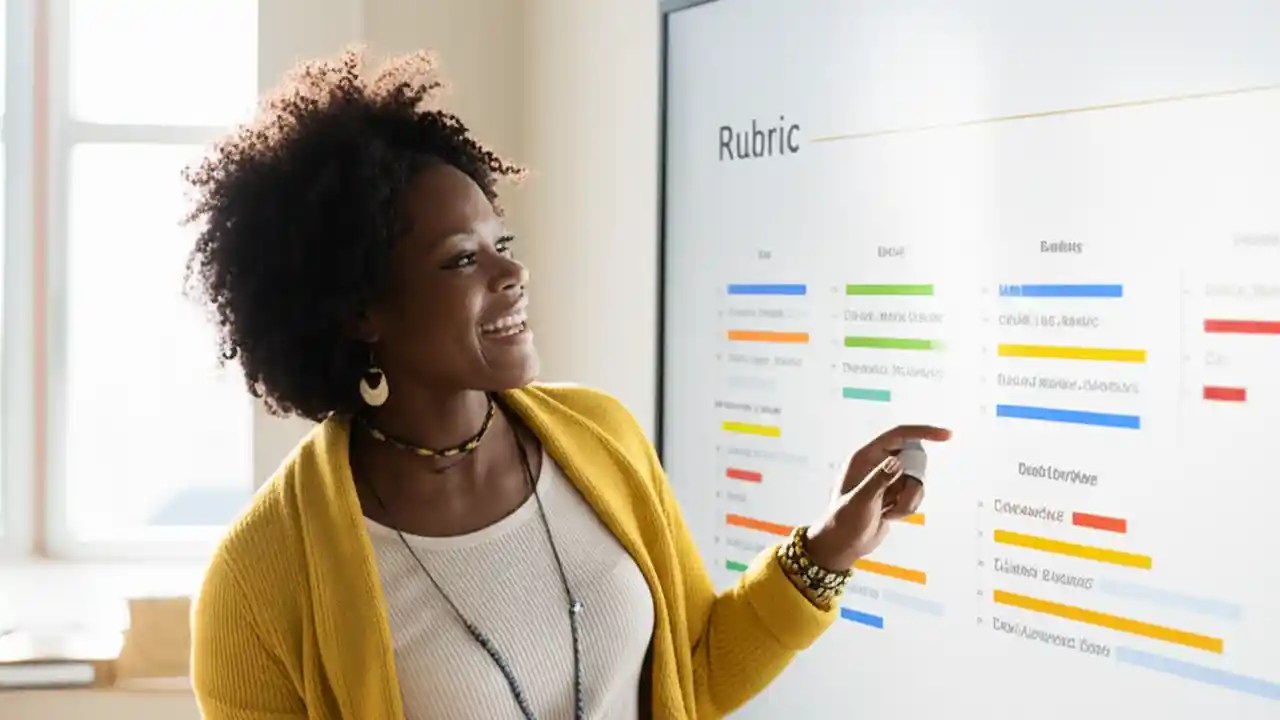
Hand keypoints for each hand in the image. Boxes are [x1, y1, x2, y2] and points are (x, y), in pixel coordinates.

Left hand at [805, 425, 951, 569]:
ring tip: (888, 512)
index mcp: (865, 456)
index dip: (923, 432)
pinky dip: (908, 506)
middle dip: (912, 482)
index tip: (946, 436)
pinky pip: (916, 493)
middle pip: (914, 457)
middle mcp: (878, 463)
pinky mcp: (896, 493)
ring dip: (909, 499)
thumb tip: (897, 462)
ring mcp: (888, 478)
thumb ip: (878, 480)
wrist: (845, 544)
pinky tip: (890, 515)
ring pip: (917, 479)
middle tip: (894, 499)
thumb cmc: (843, 521)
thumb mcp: (860, 500)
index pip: (899, 434)